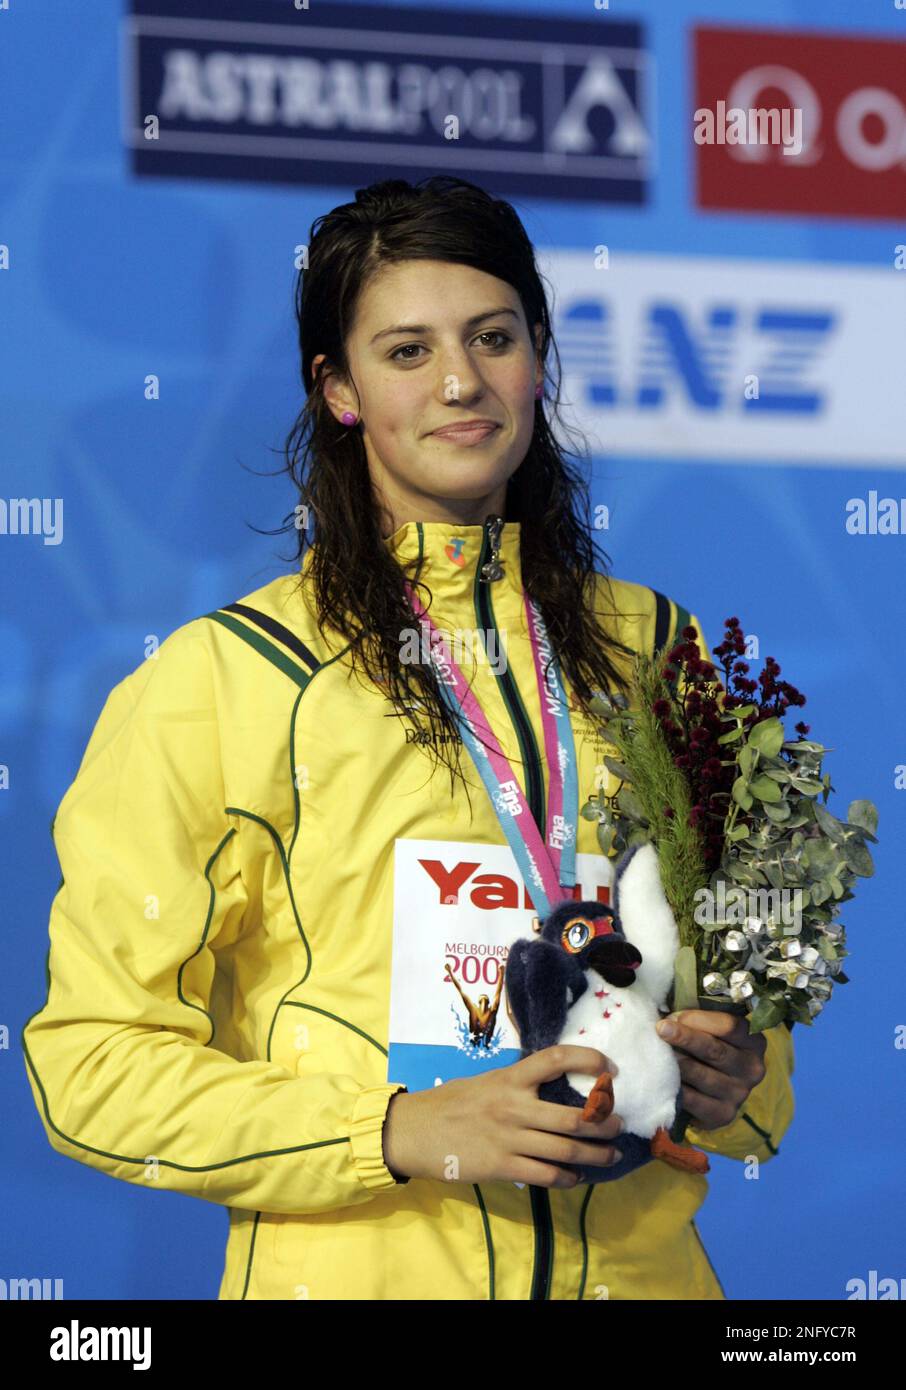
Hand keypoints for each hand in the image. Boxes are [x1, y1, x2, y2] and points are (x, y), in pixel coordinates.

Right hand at [382, 1046, 625, 1187]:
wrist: (413, 1131)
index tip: (610, 1069)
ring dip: (596, 1154)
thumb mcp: (485, 1083)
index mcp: (510, 1077)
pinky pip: (546, 1175)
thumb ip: (517, 1086)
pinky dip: (568, 1178)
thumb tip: (552, 1090)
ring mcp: (509, 1138)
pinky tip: (576, 1177)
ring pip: (566, 1149)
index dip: (589, 1060)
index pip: (556, 1059)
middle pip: (574, 1116)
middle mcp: (514, 1105)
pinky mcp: (501, 1166)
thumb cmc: (450, 1104)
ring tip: (611, 1155)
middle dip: (604, 1122)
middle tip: (619, 1123)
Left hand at [655, 1010, 766, 1130]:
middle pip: (715, 1050)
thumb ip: (698, 1019)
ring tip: (658, 1053)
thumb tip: (669, 1013)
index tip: (674, 1015)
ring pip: (701, 1075)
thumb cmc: (709, 1047)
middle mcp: (752, 1068)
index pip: (729, 1026)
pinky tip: (662, 1078)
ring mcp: (739, 1094)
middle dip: (685, 1037)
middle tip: (660, 1028)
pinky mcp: (723, 1114)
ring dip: (677, 1062)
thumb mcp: (712, 1030)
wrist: (714, 1091)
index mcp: (753, 1041)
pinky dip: (676, 1087)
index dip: (700, 1019)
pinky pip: (693, 1100)